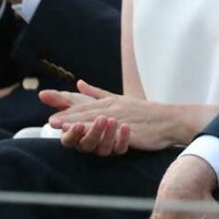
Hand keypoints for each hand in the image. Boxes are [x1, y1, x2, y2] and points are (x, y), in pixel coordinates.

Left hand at [41, 80, 183, 153]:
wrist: (171, 120)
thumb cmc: (149, 113)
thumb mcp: (122, 99)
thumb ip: (98, 93)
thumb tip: (79, 83)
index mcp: (111, 102)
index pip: (85, 103)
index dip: (66, 105)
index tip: (48, 104)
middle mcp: (114, 108)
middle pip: (86, 110)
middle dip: (66, 113)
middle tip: (49, 117)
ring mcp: (120, 118)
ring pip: (94, 119)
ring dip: (76, 122)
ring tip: (59, 126)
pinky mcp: (128, 130)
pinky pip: (108, 131)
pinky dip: (93, 131)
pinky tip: (83, 134)